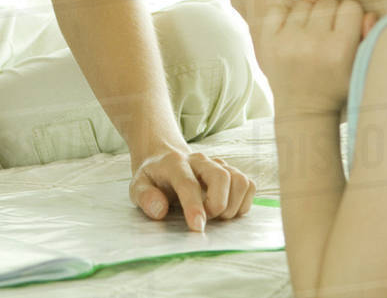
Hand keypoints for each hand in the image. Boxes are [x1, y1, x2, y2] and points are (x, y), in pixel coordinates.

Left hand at [128, 145, 255, 231]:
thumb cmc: (153, 178)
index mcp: (174, 163)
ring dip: (232, 205)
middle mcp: (199, 160)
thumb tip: (159, 211)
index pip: (187, 183)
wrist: (164, 159)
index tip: (197, 228)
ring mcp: (217, 164)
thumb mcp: (138, 186)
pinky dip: (243, 202)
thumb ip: (145, 197)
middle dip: (218, 205)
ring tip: (216, 215)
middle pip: (221, 176)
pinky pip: (248, 185)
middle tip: (206, 219)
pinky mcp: (231, 172)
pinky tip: (226, 209)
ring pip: (239, 180)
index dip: (194, 206)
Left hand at [253, 0, 373, 114]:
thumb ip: (369, 36)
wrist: (302, 109)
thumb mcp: (360, 66)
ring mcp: (288, 40)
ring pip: (303, 4)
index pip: (351, 7)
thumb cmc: (336, 86)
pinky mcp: (268, 41)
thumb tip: (367, 13)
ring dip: (308, 15)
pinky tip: (291, 30)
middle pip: (328, 2)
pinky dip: (284, 15)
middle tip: (328, 30)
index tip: (346, 26)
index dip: (351, 15)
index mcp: (340, 49)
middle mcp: (313, 42)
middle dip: (331, 13)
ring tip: (309, 34)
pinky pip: (277, 8)